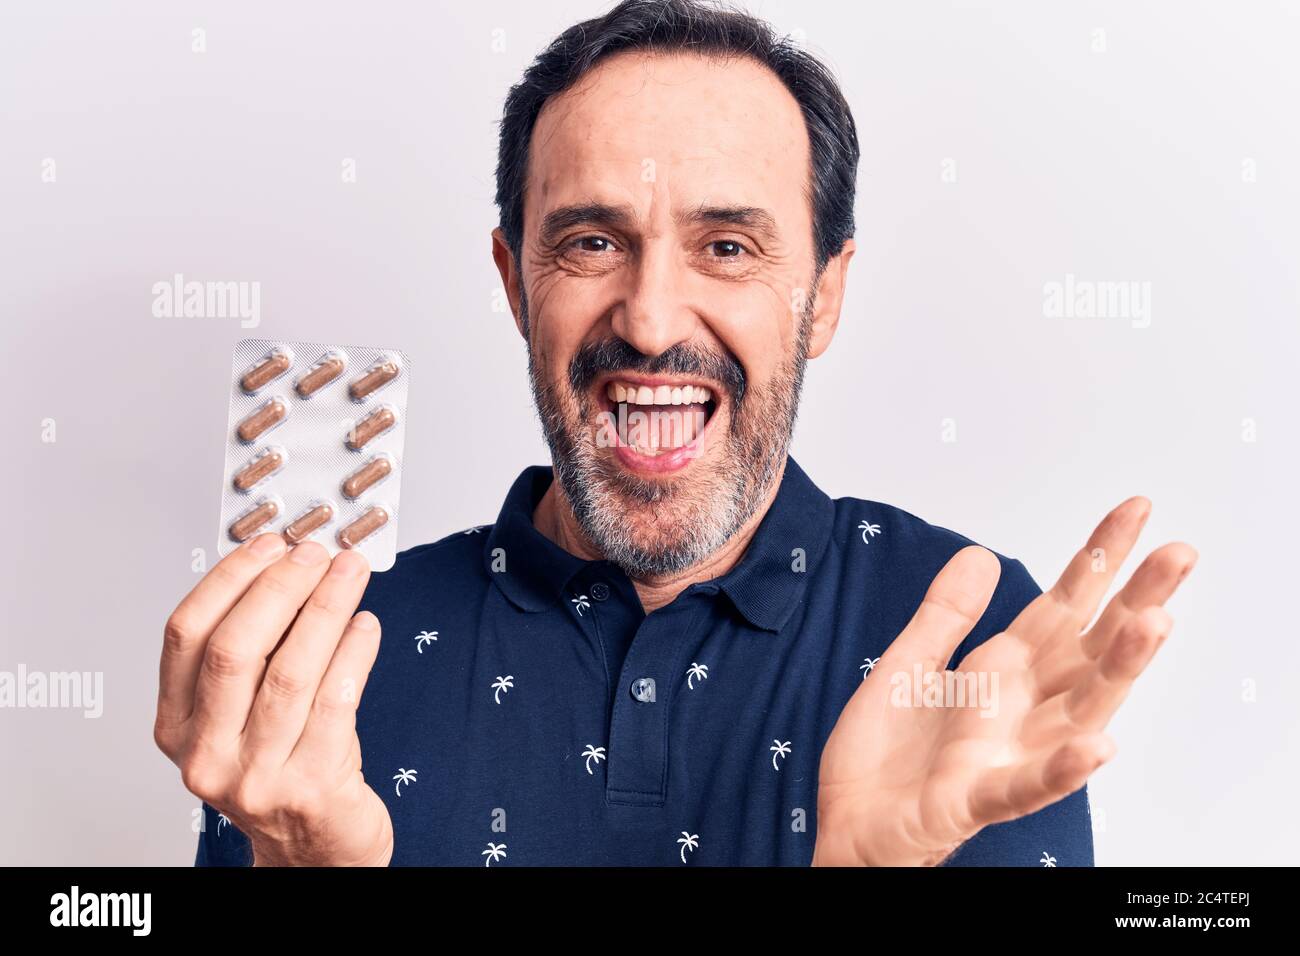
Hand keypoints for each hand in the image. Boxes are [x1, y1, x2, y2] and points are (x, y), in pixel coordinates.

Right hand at [154, 533, 392, 865]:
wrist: (316, 851)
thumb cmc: (284, 768)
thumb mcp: (243, 716)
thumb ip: (252, 653)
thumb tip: (286, 564)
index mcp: (178, 727)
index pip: (186, 635)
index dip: (229, 579)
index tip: (269, 543)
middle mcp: (207, 755)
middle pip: (235, 649)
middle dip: (280, 587)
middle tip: (317, 552)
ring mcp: (258, 777)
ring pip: (290, 672)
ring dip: (326, 609)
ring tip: (351, 573)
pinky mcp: (313, 787)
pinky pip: (337, 701)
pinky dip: (354, 652)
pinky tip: (367, 624)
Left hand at [812, 497, 1194, 865]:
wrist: (847, 823)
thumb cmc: (886, 756)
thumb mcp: (909, 665)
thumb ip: (945, 615)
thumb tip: (981, 554)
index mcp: (1004, 673)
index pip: (1065, 606)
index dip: (1098, 559)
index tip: (1137, 510)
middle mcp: (1020, 710)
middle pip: (1090, 650)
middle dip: (1135, 602)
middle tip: (1180, 553)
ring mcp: (1005, 755)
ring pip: (1077, 711)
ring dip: (1115, 671)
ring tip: (1153, 623)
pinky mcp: (974, 798)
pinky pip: (1026, 784)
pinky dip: (1062, 767)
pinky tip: (1097, 744)